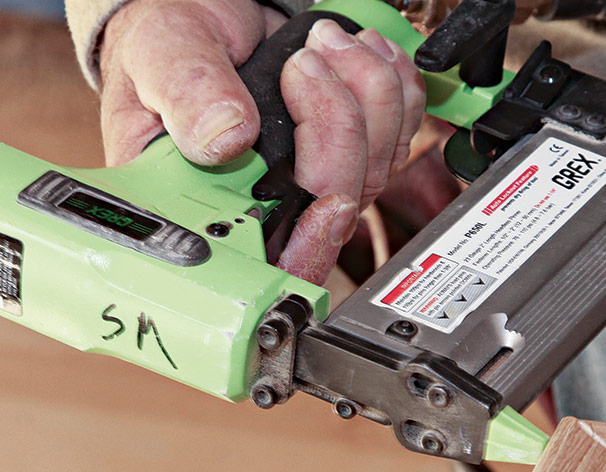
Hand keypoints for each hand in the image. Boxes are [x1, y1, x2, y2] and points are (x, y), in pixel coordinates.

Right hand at [99, 0, 425, 284]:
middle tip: (307, 63)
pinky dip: (397, 93)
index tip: (329, 203)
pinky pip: (397, 140)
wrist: (208, 13)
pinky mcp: (348, 153)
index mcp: (207, 202)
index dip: (309, 249)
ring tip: (328, 43)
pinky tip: (368, 56)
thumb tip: (227, 137)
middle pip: (333, 204)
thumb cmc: (171, 42)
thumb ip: (185, 91)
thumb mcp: (157, 52)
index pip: (266, 263)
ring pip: (374, 171)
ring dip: (371, 97)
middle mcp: (266, 202)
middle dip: (339, 125)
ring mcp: (313, 181)